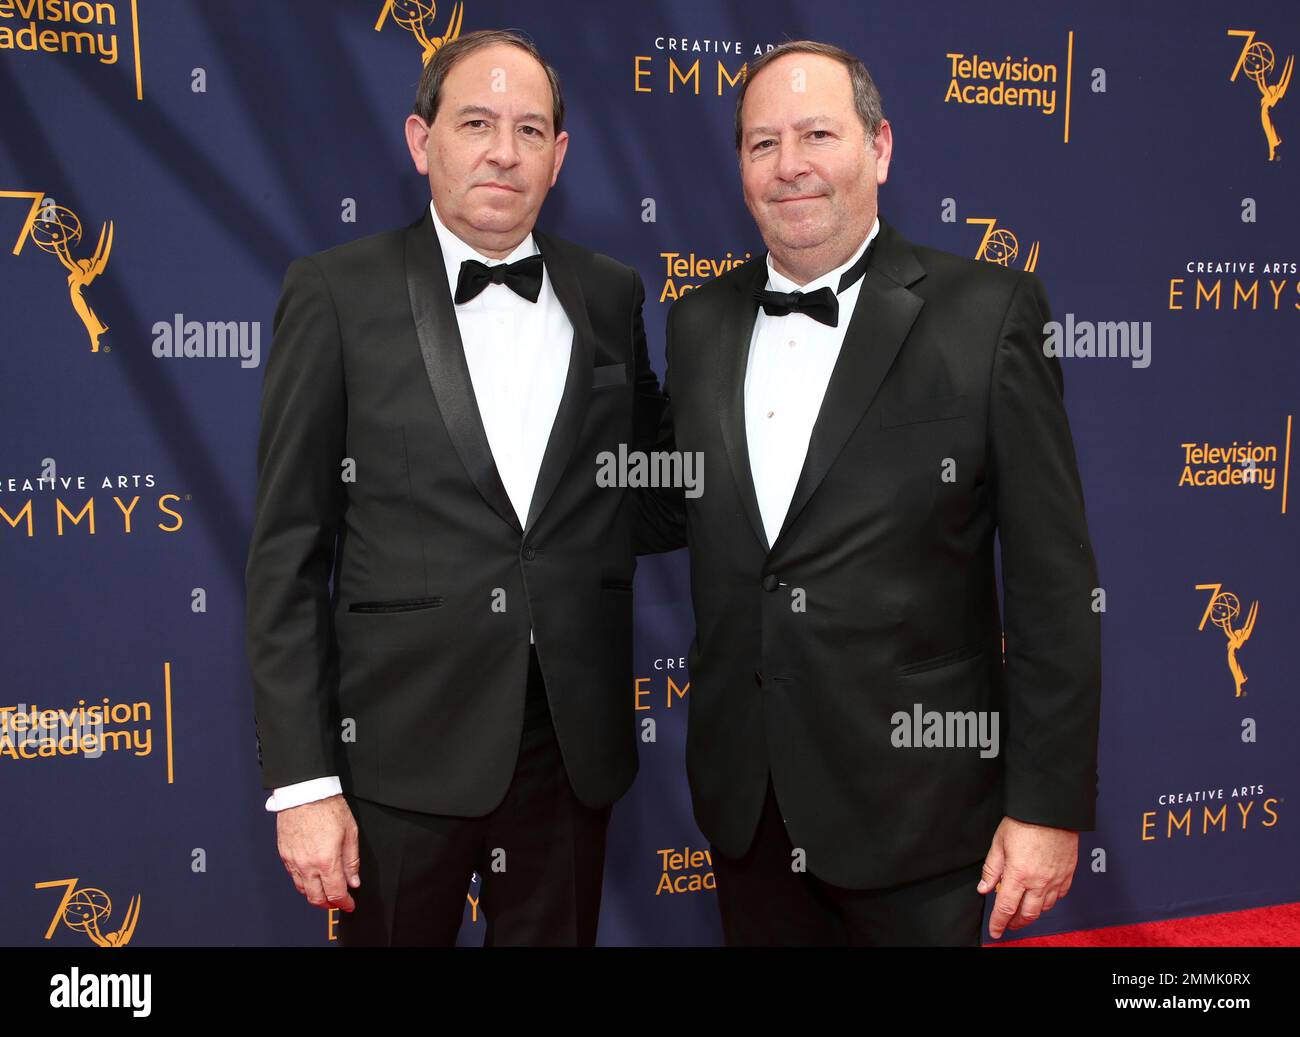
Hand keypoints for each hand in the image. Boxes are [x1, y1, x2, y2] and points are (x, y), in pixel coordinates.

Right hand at [276, 794, 360, 911]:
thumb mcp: (350, 833)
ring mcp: (294, 861)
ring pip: (303, 890)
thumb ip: (352, 861)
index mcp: (327, 861)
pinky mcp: (284, 855)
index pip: (336, 893)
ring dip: (315, 895)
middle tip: (338, 902)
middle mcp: (308, 865)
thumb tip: (354, 881)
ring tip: (325, 892)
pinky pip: (293, 877)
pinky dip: (304, 883)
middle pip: (316, 898)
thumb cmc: (328, 807)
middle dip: (329, 904)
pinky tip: (312, 878)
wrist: (305, 792)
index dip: (345, 903)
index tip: (350, 904)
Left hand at [978, 816, 1076, 938]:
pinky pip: (1059, 896)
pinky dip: (1049, 901)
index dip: (999, 922)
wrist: (1052, 810)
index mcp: (1018, 874)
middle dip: (1016, 922)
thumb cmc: (1025, 821)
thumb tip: (984, 888)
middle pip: (1027, 913)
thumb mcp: (999, 843)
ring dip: (1032, 913)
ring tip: (1023, 910)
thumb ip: (991, 869)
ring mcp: (1056, 879)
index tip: (995, 931)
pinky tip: (1042, 896)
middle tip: (1008, 923)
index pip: (1006, 907)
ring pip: (1045, 907)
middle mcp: (1039, 881)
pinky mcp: (1068, 874)